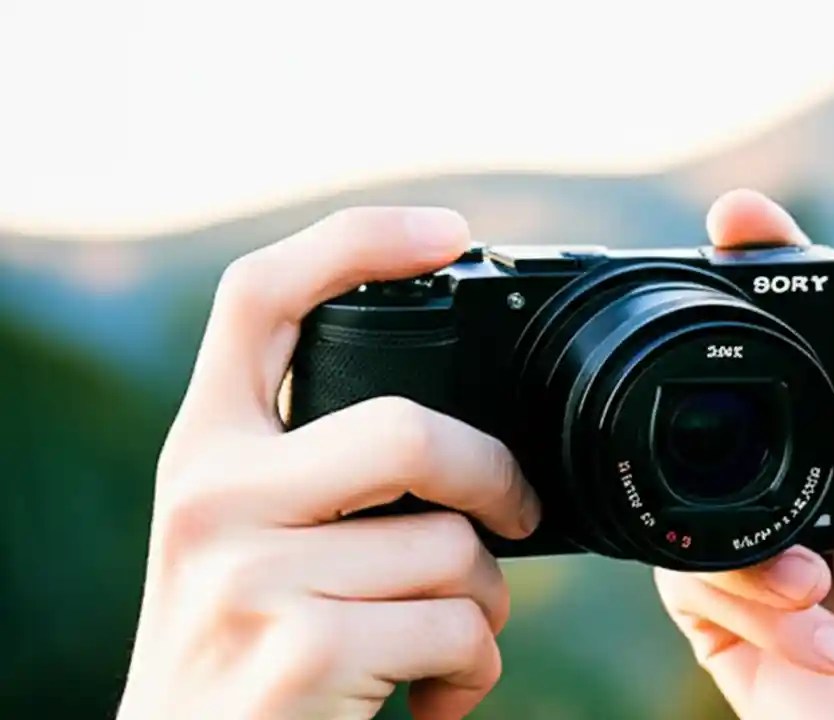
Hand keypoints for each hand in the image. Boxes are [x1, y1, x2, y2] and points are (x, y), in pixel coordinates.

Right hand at [118, 208, 540, 719]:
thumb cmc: (244, 647)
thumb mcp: (245, 536)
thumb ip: (314, 470)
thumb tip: (466, 445)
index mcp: (204, 449)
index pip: (259, 299)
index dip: (355, 241)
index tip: (448, 231)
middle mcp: (211, 497)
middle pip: (406, 427)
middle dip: (495, 480)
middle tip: (514, 515)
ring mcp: (252, 576)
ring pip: (454, 550)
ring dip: (485, 605)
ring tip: (446, 638)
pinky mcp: (304, 655)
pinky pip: (458, 632)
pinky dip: (473, 670)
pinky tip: (431, 695)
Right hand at [655, 190, 833, 719]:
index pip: (795, 354)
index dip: (758, 283)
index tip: (737, 215)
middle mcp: (798, 494)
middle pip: (718, 421)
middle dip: (715, 429)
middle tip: (764, 472)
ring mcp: (756, 558)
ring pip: (688, 510)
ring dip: (756, 559)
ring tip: (826, 596)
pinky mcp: (725, 625)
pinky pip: (688, 584)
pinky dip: (756, 612)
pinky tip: (827, 642)